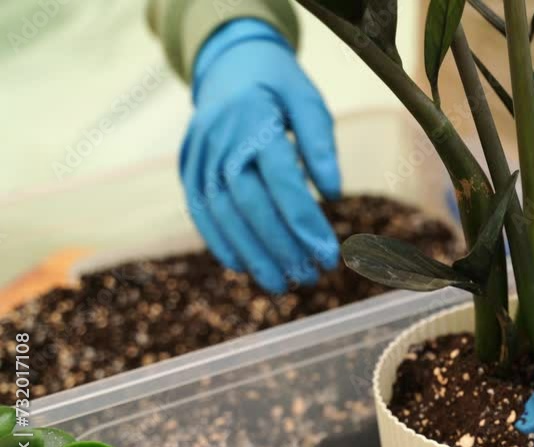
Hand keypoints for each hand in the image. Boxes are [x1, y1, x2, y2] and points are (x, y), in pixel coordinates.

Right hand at [182, 19, 340, 292]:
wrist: (228, 63)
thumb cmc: (278, 86)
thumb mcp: (307, 100)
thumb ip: (320, 144)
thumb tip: (333, 194)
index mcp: (255, 118)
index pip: (281, 179)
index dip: (304, 221)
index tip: (328, 255)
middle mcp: (221, 139)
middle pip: (249, 202)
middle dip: (280, 245)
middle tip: (309, 277)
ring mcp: (198, 154)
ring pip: (221, 213)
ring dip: (251, 254)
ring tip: (282, 284)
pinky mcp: (187, 168)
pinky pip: (199, 210)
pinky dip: (220, 241)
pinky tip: (244, 267)